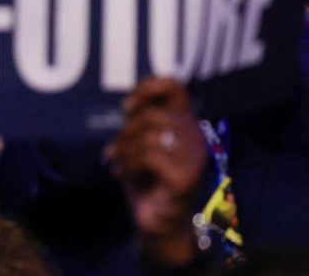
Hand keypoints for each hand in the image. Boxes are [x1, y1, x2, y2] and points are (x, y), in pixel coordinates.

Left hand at [107, 77, 207, 265]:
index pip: (174, 85)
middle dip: (125, 130)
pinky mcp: (187, 177)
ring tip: (117, 162)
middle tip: (115, 149)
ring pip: (148, 134)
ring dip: (123, 149)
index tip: (127, 108)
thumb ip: (140, 121)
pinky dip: (129, 163)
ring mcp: (195, 157)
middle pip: (153, 114)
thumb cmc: (146, 181)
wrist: (157, 225)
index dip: (147, 88)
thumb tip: (129, 103)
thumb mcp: (139, 144)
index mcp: (186, 123)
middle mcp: (196, 137)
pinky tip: (124, 175)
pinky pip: (148, 155)